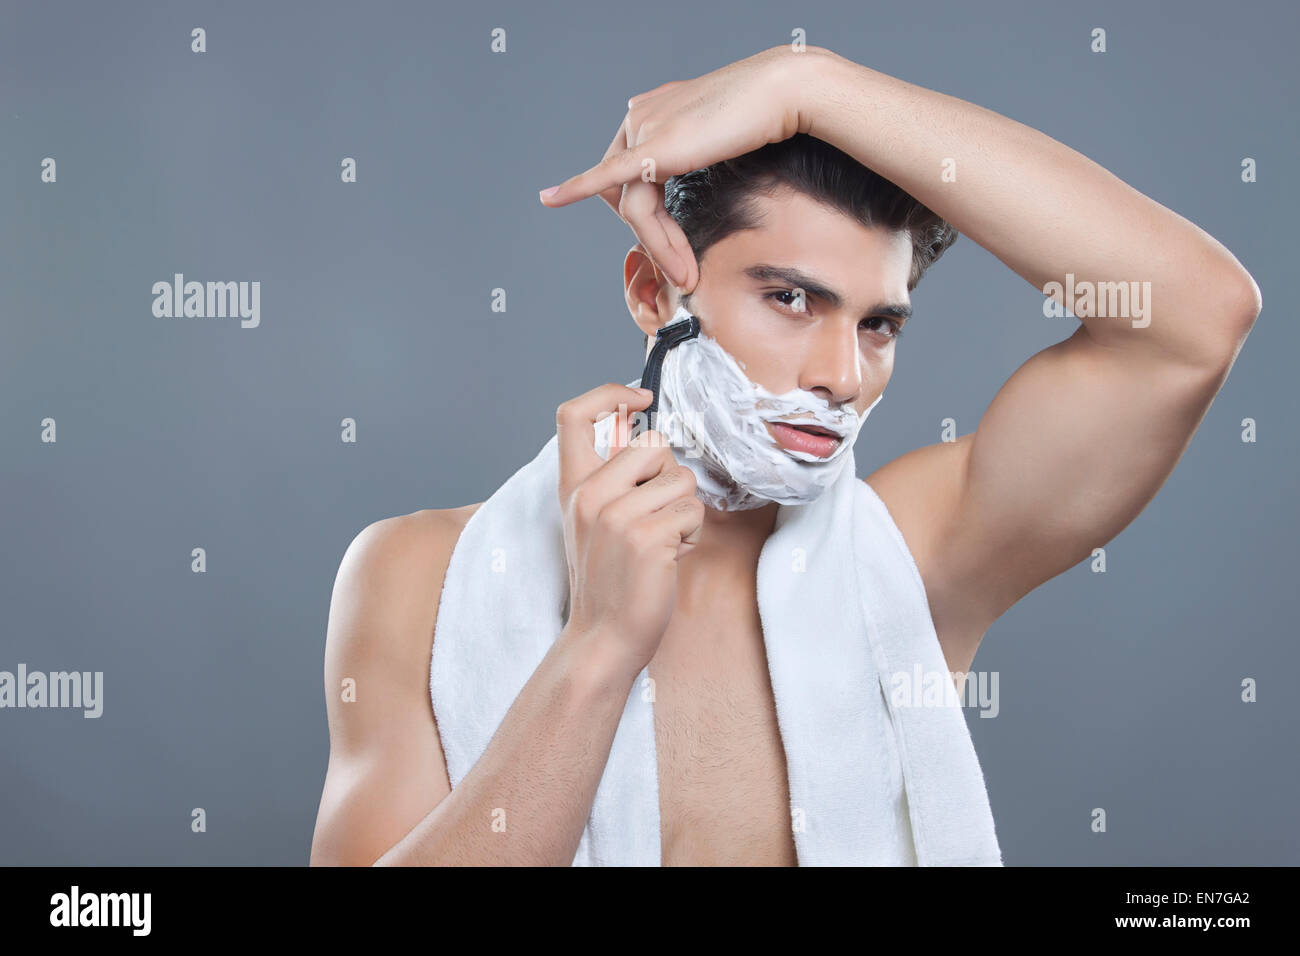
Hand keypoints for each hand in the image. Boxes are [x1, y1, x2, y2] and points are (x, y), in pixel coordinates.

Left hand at [537, 45, 827, 293]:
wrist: (782, 93)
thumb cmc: (764, 115)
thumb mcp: (719, 138)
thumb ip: (696, 153)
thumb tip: (698, 168)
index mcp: (652, 113)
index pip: (631, 177)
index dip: (650, 219)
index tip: (674, 249)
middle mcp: (640, 116)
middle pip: (626, 194)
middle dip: (651, 237)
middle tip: (681, 268)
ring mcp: (642, 128)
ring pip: (636, 205)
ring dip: (659, 245)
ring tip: (685, 271)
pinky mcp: (653, 146)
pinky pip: (610, 179)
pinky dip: (577, 189)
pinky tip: (551, 199)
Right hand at [555, 383, 704, 674]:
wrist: (603, 638)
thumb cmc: (609, 580)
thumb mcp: (594, 522)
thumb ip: (614, 481)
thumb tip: (653, 440)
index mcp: (573, 486)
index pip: (573, 414)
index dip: (608, 393)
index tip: (638, 397)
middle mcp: (590, 495)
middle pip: (654, 443)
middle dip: (670, 476)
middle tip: (658, 513)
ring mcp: (617, 515)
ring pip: (682, 479)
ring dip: (684, 511)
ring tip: (662, 542)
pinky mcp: (648, 537)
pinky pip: (693, 511)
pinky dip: (691, 534)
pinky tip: (669, 558)